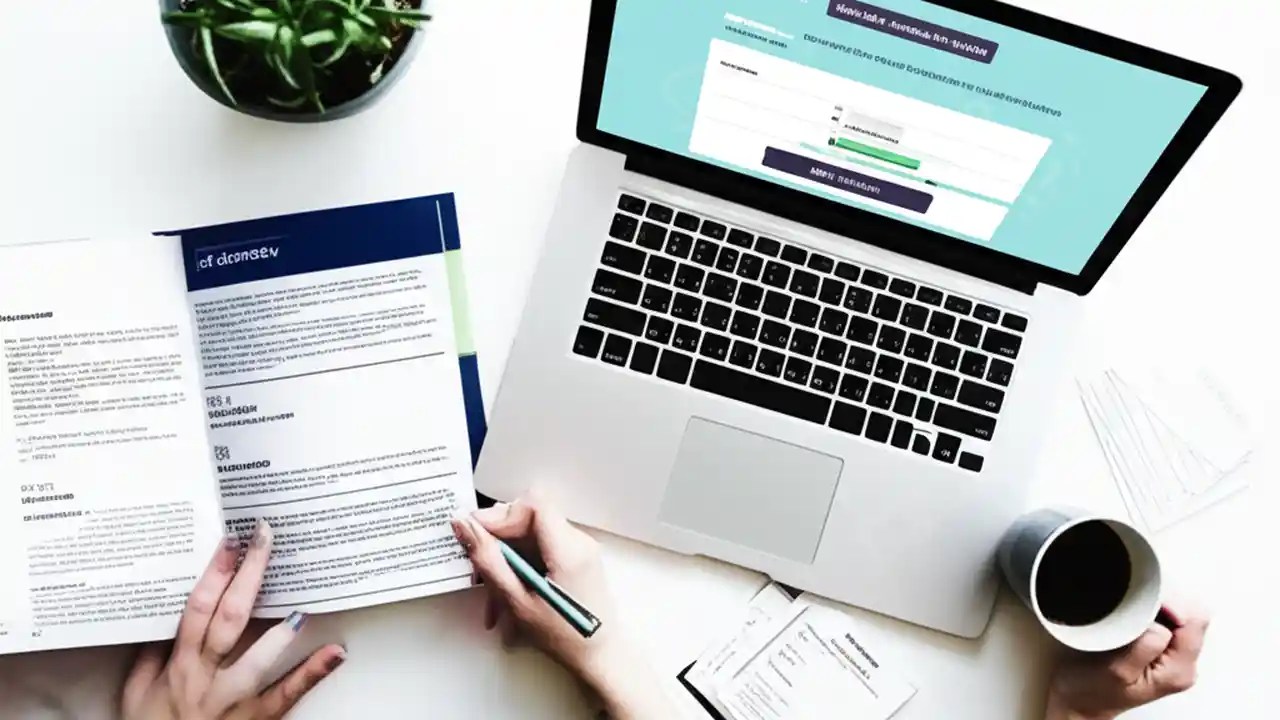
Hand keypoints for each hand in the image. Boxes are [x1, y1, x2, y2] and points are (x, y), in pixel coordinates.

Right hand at [122, 522, 345, 719]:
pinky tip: (336, 652)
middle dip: (248, 576)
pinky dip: (312, 674)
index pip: (197, 609)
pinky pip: (285, 696)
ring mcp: (232, 698)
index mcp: (179, 664)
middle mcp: (206, 677)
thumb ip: (153, 653)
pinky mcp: (256, 719)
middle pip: (228, 619)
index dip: (214, 572)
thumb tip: (169, 614)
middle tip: (265, 539)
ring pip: (256, 660)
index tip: (231, 541)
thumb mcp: (138, 690)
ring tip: (301, 604)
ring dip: (279, 631)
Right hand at [452, 496, 677, 719]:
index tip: (478, 535)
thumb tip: (464, 525)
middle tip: (479, 571)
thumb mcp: (517, 601)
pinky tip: (508, 596)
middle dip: (498, 542)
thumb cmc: (565, 637)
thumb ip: (488, 560)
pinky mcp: (575, 559)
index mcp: (568, 549)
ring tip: (493, 597)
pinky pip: (540, 550)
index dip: (501, 515)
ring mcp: (578, 549)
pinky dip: (520, 569)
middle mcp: (578, 542)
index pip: (533, 504)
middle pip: (528, 519)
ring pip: (530, 537)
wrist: (600, 658)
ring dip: (506, 561)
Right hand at [1046, 603, 1208, 719]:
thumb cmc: (1090, 692)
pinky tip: (1131, 620)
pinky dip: (1150, 614)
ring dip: (1155, 608)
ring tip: (1129, 615)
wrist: (1078, 704)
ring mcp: (1174, 660)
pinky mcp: (1162, 653)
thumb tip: (1161, 621)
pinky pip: (1167, 622)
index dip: (1170, 603)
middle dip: (1163, 604)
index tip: (1142, 602)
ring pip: (1179, 616)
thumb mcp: (1115, 669)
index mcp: (1177, 671)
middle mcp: (1183, 666)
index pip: (1194, 620)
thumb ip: (1146, 645)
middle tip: (1132, 608)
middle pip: (1191, 615)